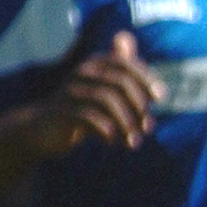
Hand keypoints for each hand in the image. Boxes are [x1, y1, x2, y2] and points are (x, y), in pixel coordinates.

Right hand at [25, 33, 157, 157]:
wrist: (44, 130)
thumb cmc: (82, 110)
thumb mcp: (108, 96)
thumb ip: (131, 86)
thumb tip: (162, 89)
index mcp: (96, 65)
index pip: (125, 63)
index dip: (145, 78)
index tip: (159, 98)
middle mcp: (82, 73)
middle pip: (119, 82)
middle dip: (138, 105)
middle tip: (147, 127)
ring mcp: (69, 91)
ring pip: (106, 99)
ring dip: (126, 122)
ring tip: (134, 142)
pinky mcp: (60, 111)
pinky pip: (88, 116)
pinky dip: (106, 130)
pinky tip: (113, 143)